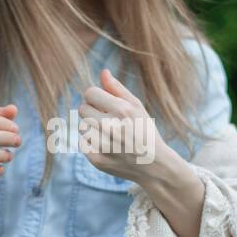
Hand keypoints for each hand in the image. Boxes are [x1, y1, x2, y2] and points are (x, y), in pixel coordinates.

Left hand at [76, 67, 169, 182]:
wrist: (154, 165)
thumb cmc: (144, 130)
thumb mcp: (137, 106)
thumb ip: (117, 88)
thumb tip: (103, 72)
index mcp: (122, 110)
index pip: (89, 93)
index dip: (96, 97)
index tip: (105, 104)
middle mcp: (111, 127)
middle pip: (82, 109)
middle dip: (93, 112)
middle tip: (109, 120)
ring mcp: (103, 146)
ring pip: (82, 126)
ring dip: (93, 128)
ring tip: (111, 135)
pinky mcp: (97, 160)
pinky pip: (83, 143)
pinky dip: (92, 143)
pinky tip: (108, 146)